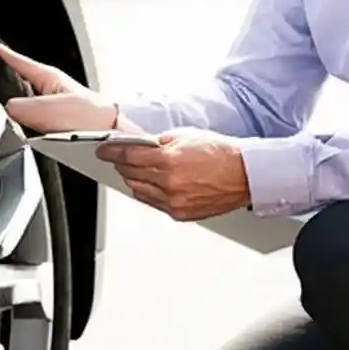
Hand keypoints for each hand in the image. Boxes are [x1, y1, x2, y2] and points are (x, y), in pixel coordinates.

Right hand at [0, 43, 117, 132]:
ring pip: (30, 107)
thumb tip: (7, 109)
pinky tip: (33, 134)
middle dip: (9, 85)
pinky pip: (39, 123)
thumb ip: (23, 107)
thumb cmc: (92, 118)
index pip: (23, 63)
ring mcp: (58, 108)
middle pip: (24, 84)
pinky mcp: (62, 126)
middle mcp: (53, 91)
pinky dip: (33, 127)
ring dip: (22, 113)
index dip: (7, 56)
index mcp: (50, 78)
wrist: (114, 135)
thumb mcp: (50, 108)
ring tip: (13, 118)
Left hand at [96, 129, 251, 221]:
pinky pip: (153, 203)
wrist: (244, 175)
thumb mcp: (187, 136)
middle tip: (118, 157)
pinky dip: (147, 192)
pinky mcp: (180, 213)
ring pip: (139, 190)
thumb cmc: (222, 154)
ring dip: (132, 179)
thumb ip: (160, 141)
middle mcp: (168, 183)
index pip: (129, 156)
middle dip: (121, 164)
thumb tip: (141, 144)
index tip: (104, 150)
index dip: (112, 152)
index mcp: (169, 161)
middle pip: (130, 174)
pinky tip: (149, 184)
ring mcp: (173, 201)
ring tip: (134, 170)